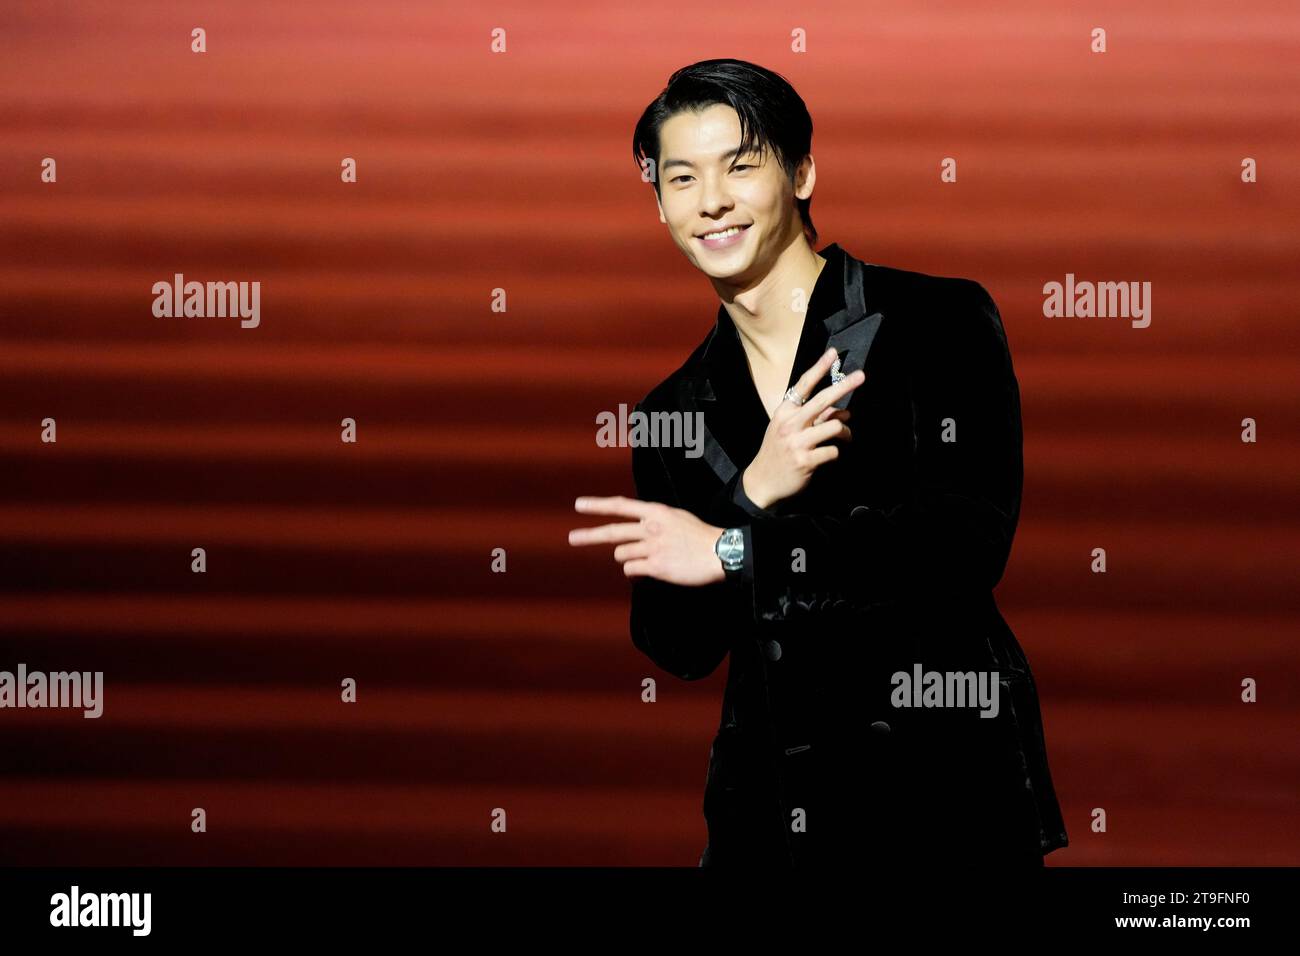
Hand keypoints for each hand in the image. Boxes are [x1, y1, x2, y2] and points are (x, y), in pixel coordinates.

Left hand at [568, 496, 725, 585]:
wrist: (720, 552)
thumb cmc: (699, 535)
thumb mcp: (676, 517)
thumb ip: (654, 519)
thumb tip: (637, 525)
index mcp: (656, 512)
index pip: (621, 506)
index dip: (598, 506)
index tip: (579, 505)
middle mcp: (651, 527)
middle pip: (612, 531)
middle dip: (589, 535)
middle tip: (572, 538)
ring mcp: (653, 547)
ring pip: (621, 554)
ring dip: (628, 559)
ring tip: (647, 559)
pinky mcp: (656, 565)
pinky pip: (631, 570)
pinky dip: (635, 572)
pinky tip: (647, 570)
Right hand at [742, 347, 865, 509]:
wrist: (762, 482)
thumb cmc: (778, 451)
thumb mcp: (787, 429)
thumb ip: (811, 417)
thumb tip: (841, 410)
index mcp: (784, 412)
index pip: (803, 385)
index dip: (819, 368)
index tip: (833, 354)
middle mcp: (789, 424)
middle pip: (822, 400)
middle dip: (844, 386)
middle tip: (861, 376)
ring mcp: (797, 443)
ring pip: (834, 426)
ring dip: (845, 431)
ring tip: (846, 436)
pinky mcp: (806, 461)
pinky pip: (833, 451)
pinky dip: (836, 452)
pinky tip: (829, 456)